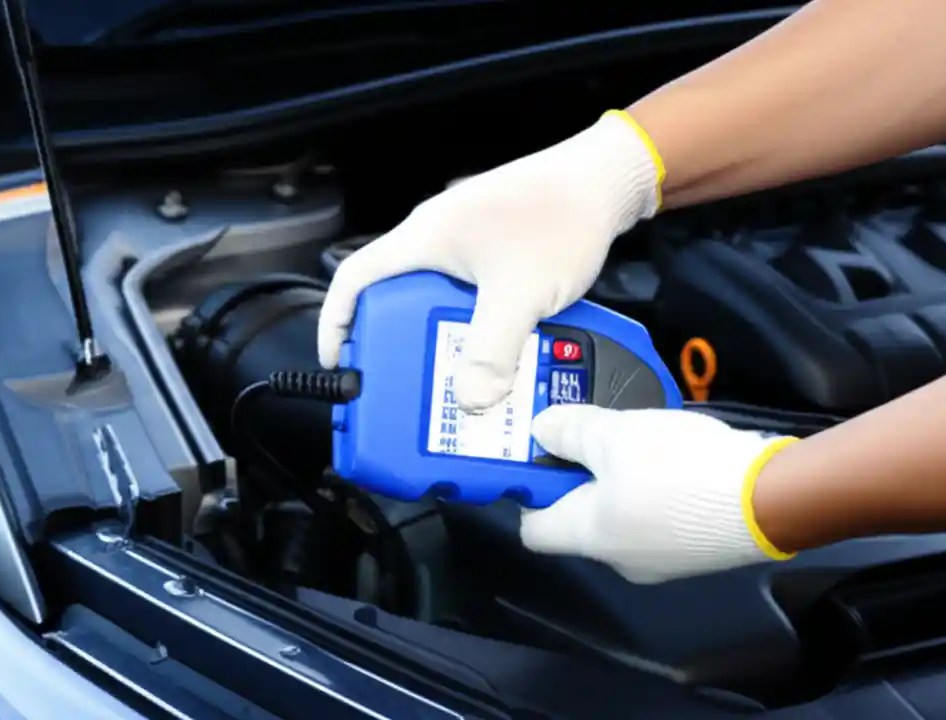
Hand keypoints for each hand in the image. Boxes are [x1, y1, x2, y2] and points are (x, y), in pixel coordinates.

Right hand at [317, 111, 663, 410]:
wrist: (608, 180)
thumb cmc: (561, 215)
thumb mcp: (522, 294)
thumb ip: (493, 350)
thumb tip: (470, 402)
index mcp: (424, 239)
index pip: (354, 279)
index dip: (336, 322)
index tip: (338, 362)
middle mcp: (436, 237)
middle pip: (394, 298)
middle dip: (398, 344)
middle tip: (408, 382)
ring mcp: (466, 242)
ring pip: (435, 302)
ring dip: (444, 339)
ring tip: (458, 376)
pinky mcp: (494, 248)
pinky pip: (468, 296)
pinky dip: (475, 326)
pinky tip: (498, 351)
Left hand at [521, 404, 796, 583]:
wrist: (771, 497)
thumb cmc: (680, 470)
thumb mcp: (616, 435)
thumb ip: (572, 431)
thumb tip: (541, 431)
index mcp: (590, 538)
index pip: (533, 529)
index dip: (527, 491)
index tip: (535, 454)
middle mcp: (621, 559)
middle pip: (577, 519)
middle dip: (577, 474)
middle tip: (584, 430)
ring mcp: (663, 558)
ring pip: (622, 514)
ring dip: (620, 476)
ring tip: (632, 435)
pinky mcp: (697, 548)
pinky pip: (658, 515)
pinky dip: (655, 486)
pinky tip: (672, 455)